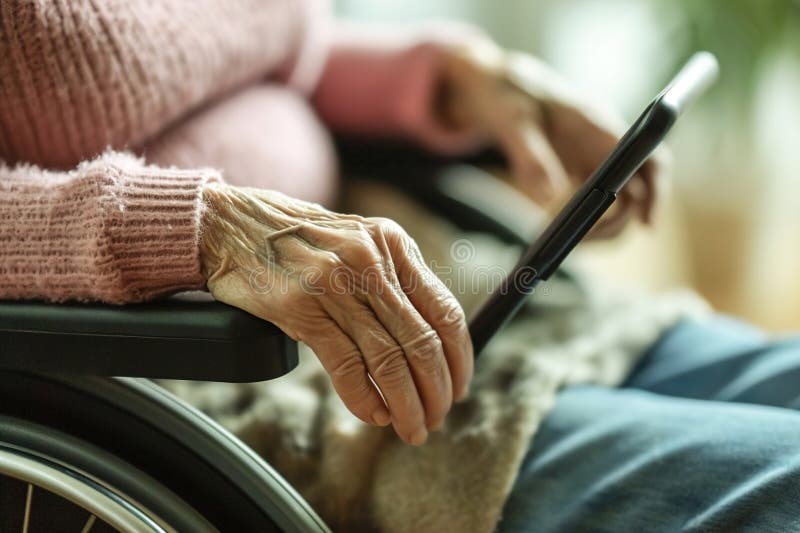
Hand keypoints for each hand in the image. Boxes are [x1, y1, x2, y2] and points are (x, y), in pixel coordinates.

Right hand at [200, 183, 472, 444]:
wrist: (233, 225)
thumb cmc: (302, 242)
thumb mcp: (359, 244)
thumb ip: (394, 279)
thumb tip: (432, 341)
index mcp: (392, 244)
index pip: (444, 311)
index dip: (459, 359)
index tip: (459, 388)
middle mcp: (369, 262)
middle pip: (421, 341)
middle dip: (435, 391)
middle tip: (434, 418)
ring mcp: (333, 285)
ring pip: (388, 359)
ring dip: (406, 404)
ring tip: (410, 427)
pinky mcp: (299, 309)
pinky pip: (345, 366)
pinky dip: (365, 398)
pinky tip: (374, 413)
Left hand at [438, 41, 665, 237]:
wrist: (493, 80)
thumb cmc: (504, 92)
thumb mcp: (509, 120)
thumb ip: (528, 154)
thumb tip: (548, 196)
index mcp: (594, 120)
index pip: (648, 155)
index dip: (656, 190)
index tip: (647, 224)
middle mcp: (602, 136)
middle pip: (637, 184)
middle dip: (620, 219)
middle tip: (584, 243)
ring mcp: (592, 150)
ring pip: (618, 194)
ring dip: (601, 223)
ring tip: (565, 243)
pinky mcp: (577, 162)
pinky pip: (595, 195)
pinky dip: (584, 217)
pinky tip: (560, 234)